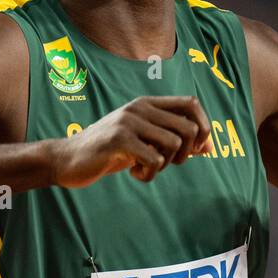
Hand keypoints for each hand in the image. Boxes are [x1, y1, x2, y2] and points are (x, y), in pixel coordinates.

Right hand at [46, 95, 211, 188]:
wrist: (68, 159)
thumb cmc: (109, 152)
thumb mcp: (143, 142)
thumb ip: (172, 140)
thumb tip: (208, 147)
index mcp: (147, 104)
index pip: (191, 104)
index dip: (203, 126)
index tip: (198, 148)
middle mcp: (140, 107)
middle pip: (188, 129)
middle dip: (185, 154)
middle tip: (166, 163)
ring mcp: (129, 122)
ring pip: (174, 145)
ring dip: (165, 165)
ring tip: (146, 168)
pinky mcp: (119, 140)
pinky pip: (155, 160)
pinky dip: (149, 174)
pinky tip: (134, 172)